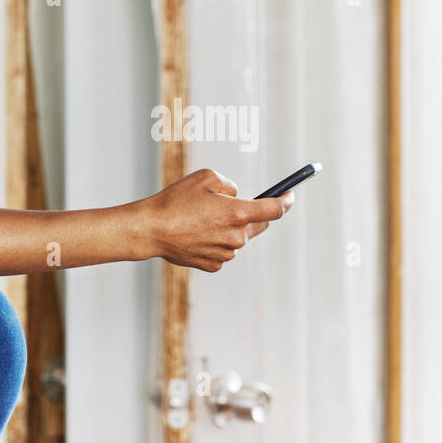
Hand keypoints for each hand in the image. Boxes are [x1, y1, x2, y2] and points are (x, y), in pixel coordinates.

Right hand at [137, 168, 293, 271]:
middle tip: (239, 205)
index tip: (290, 195)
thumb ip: (230, 185)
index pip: (275, 209)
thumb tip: (237, 196)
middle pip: (259, 225)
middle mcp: (237, 237)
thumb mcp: (206, 177)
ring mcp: (226, 254)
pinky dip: (215, 241)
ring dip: (230, 228)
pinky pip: (223, 250)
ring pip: (238, 238)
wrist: (151, 230)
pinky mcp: (214, 265)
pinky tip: (196, 234)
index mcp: (239, 213)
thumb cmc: (176, 199)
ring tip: (202, 219)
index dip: (286, 201)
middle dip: (254, 214)